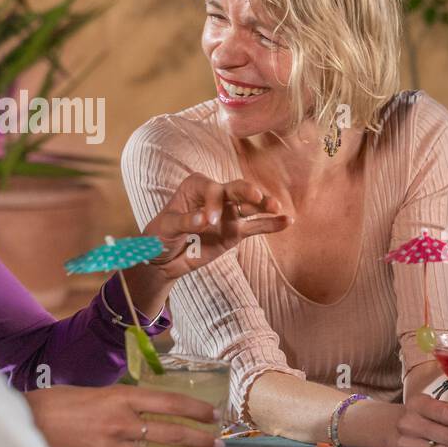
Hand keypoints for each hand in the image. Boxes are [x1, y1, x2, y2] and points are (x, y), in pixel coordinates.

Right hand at [25, 384, 223, 446]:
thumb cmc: (62, 402)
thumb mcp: (99, 391)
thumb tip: (155, 407)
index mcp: (122, 398)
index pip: (170, 402)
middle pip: (171, 434)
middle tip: (219, 445)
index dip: (197, 410)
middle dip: (200, 441)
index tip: (214, 415)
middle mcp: (120, 423)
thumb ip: (127, 400)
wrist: (27, 421)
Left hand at [143, 174, 290, 279]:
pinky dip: (271, 224)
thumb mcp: (165, 227)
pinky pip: (256, 227)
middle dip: (247, 192)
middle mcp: (216, 197)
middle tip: (256, 197)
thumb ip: (185, 221)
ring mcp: (229, 214)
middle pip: (236, 190)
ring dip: (264, 205)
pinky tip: (287, 221)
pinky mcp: (236, 232)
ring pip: (250, 206)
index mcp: (196, 187)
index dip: (213, 203)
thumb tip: (205, 219)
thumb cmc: (160, 236)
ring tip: (278, 207)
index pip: (212, 189)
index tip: (209, 221)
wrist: (164, 259)